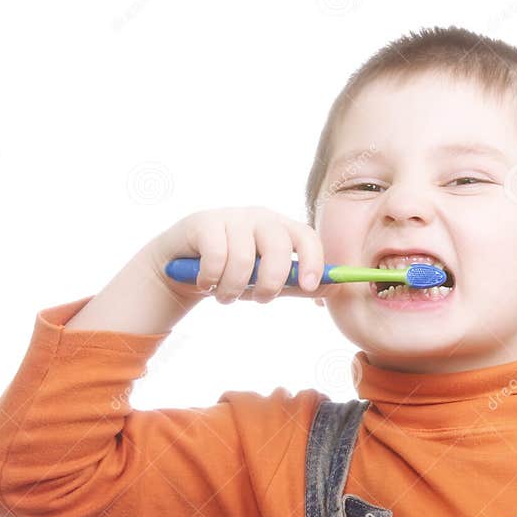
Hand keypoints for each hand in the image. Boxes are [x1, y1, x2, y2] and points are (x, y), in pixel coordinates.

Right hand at [142, 206, 342, 304]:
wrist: (180, 268)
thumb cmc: (232, 274)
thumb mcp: (267, 282)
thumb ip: (298, 285)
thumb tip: (336, 286)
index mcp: (281, 229)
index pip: (306, 236)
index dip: (313, 260)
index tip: (309, 285)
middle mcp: (260, 218)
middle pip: (278, 245)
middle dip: (272, 281)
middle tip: (261, 299)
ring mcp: (231, 216)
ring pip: (244, 258)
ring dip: (233, 288)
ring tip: (224, 295)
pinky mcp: (204, 222)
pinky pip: (216, 256)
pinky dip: (211, 279)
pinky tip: (204, 283)